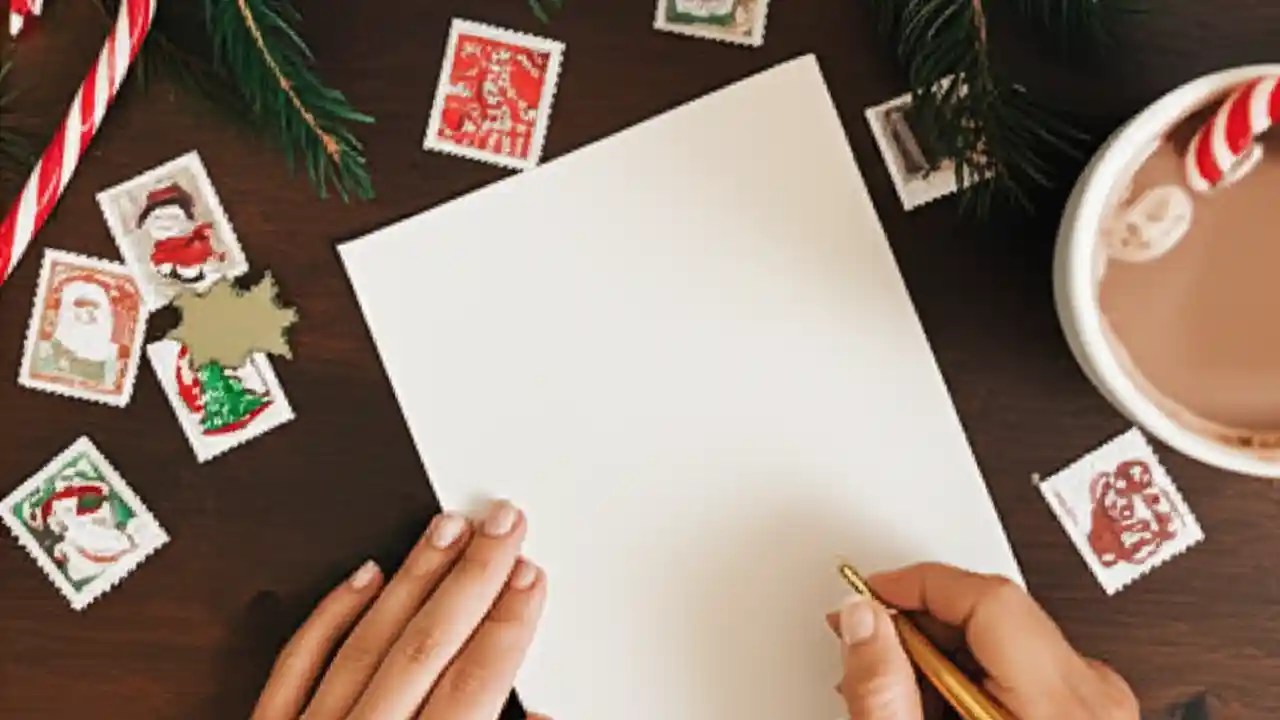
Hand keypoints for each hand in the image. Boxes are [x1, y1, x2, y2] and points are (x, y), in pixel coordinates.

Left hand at [252, 501, 550, 719]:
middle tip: (502, 523)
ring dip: (414, 578)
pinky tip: (365, 573)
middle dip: (473, 577)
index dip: (508, 624)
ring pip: (367, 641)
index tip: (530, 575)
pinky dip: (332, 615)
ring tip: (447, 528)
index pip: (473, 684)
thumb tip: (541, 715)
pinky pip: (295, 666)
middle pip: (424, 647)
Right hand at [833, 562, 1138, 719]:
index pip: (988, 597)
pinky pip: (1026, 665)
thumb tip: (859, 621)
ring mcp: (1099, 705)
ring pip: (1006, 637)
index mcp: (1063, 706)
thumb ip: (884, 691)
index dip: (919, 583)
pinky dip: (974, 672)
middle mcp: (1094, 698)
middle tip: (870, 642)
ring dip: (943, 650)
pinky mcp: (1092, 713)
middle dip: (920, 622)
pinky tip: (937, 701)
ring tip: (902, 689)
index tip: (871, 592)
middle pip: (994, 612)